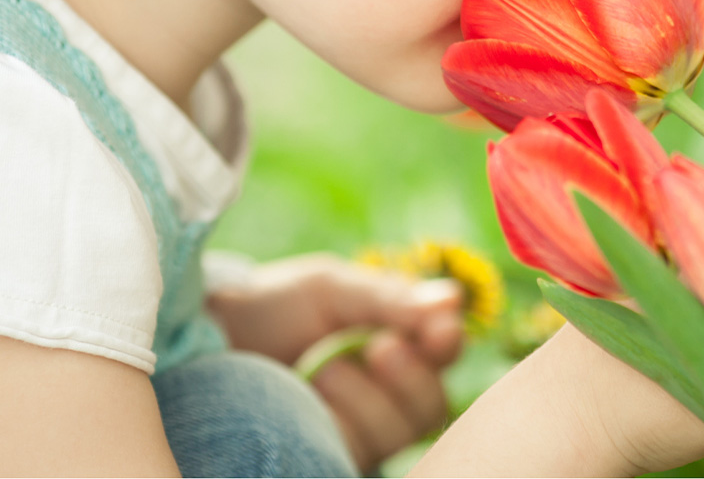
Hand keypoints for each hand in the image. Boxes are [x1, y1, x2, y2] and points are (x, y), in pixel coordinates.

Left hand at [205, 252, 463, 472]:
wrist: (210, 335)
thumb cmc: (274, 304)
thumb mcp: (331, 288)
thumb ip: (389, 298)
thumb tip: (454, 300)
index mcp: (394, 338)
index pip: (442, 351)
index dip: (447, 342)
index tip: (440, 329)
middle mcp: (383, 390)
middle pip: (432, 403)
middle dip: (413, 376)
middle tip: (381, 346)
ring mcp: (356, 428)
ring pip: (401, 431)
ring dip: (371, 398)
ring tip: (325, 366)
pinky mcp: (328, 453)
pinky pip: (362, 452)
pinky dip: (348, 420)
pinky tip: (315, 392)